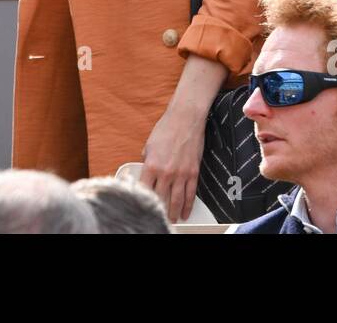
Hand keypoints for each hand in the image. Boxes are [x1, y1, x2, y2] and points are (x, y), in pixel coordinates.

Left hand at [140, 102, 205, 222]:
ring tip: (172, 219)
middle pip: (160, 199)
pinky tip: (185, 212)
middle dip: (159, 210)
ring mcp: (180, 174)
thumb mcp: (149, 145)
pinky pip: (190, 194)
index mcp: (151, 165)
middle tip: (158, 217)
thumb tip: (146, 171)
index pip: (145, 190)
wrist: (185, 118)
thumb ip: (146, 161)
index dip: (143, 201)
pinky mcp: (193, 172)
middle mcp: (165, 172)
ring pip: (176, 200)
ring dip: (173, 212)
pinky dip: (188, 205)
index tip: (143, 207)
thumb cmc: (166, 128)